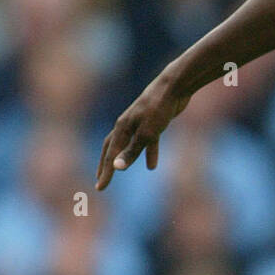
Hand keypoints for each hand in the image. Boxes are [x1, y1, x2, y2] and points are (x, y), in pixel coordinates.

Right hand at [96, 73, 189, 190]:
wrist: (174, 87)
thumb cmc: (159, 109)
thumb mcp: (147, 134)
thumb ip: (132, 151)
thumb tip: (117, 168)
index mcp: (121, 128)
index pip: (110, 155)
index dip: (106, 173)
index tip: (100, 188)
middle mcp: (127, 124)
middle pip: (112, 148)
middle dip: (105, 164)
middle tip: (100, 179)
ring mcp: (140, 122)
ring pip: (128, 144)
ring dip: (124, 158)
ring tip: (120, 171)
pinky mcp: (153, 122)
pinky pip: (147, 142)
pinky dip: (148, 153)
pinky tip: (152, 167)